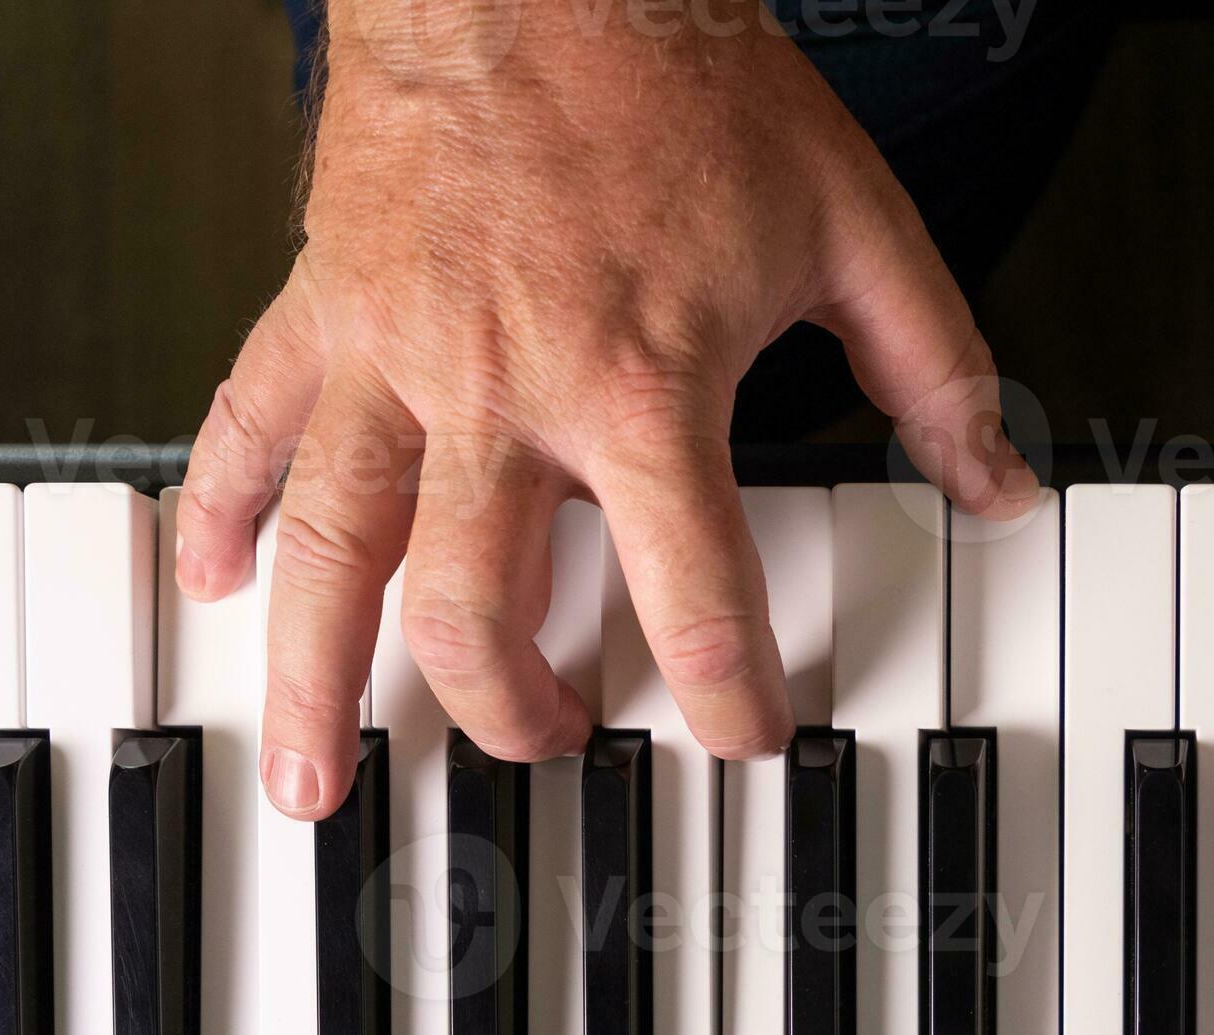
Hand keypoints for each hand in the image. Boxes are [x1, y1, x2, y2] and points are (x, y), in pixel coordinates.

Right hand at [178, 0, 1034, 817]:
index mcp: (641, 392)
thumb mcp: (853, 222)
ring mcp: (395, 356)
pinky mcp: (323, 304)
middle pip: (483, 617)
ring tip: (311, 778)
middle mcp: (504, 397)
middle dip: (515, 713)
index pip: (696, 601)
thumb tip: (1000, 480)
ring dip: (316, 683)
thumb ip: (934, 369)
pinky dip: (226, 506)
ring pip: (338, 558)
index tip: (740, 740)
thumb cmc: (679, 77)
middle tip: (547, 745)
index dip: (728, 700)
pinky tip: (214, 579)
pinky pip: (250, 422)